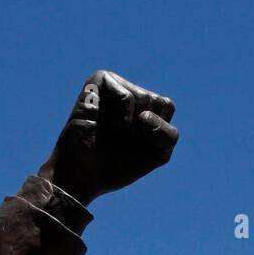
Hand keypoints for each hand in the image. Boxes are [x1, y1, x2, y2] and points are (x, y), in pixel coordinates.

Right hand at [38, 70, 177, 205]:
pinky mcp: (99, 81)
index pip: (166, 106)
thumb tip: (145, 115)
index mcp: (144, 106)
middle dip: (143, 129)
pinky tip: (107, 124)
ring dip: (130, 125)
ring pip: (144, 98)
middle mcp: (129, 91)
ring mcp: (114, 84)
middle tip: (122, 138)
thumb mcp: (156, 154)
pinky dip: (121, 117)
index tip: (139, 144)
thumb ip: (169, 135)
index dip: (157, 132)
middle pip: (157, 101)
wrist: (84, 174)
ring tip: (112, 131)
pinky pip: (126, 97)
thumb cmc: (117, 165)